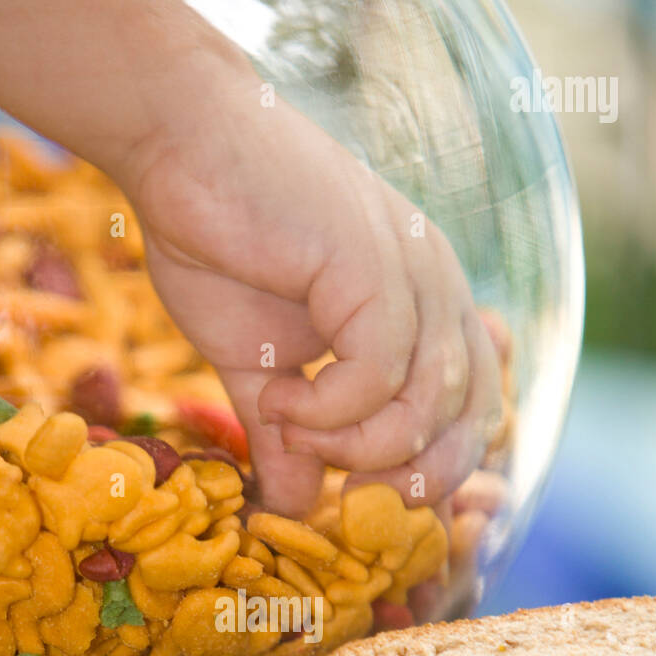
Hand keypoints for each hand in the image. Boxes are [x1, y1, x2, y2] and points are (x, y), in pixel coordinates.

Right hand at [123, 63, 501, 515]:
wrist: (180, 147)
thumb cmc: (220, 243)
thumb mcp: (259, 367)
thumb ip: (287, 436)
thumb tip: (290, 508)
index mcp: (428, 314)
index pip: (474, 418)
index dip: (431, 476)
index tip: (359, 496)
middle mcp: (440, 294)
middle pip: (470, 426)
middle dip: (402, 479)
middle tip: (332, 483)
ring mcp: (417, 276)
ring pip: (428, 408)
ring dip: (354, 445)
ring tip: (288, 426)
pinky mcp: (377, 266)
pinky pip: (379, 376)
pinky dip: (328, 410)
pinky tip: (279, 395)